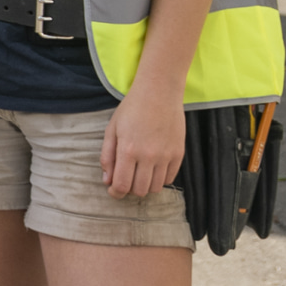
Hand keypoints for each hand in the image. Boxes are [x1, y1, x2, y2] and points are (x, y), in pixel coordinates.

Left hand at [101, 82, 185, 196]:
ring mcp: (165, 156)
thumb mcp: (112, 129)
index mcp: (128, 150)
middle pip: (139, 190)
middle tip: (127, 179)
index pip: (122, 186)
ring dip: (146, 185)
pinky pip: (169, 179)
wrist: (159, 92)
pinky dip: (160, 179)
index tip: (114, 191)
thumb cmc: (132, 108)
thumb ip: (107, 156)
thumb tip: (107, 181)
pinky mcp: (178, 153)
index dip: (116, 193)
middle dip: (130, 189)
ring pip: (155, 188)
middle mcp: (148, 156)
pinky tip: (153, 169)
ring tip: (140, 174)